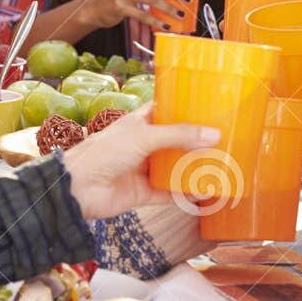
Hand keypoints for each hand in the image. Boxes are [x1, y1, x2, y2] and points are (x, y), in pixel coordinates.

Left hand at [60, 102, 218, 218]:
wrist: (77, 189)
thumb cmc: (104, 153)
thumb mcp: (144, 136)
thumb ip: (179, 136)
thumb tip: (214, 134)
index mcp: (139, 123)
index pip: (165, 111)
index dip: (184, 108)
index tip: (209, 106)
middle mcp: (143, 144)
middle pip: (175, 141)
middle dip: (196, 141)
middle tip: (224, 139)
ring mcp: (144, 169)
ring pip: (174, 167)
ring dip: (193, 167)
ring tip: (221, 164)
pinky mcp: (144, 193)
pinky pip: (170, 192)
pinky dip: (186, 193)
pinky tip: (205, 192)